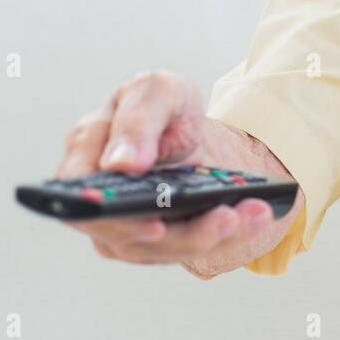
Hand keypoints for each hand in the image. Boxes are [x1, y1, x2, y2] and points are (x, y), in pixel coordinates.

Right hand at [55, 69, 275, 266]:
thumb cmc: (162, 104)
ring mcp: (125, 223)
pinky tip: (253, 217)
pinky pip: (186, 247)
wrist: (185, 124)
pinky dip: (223, 235)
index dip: (117, 220)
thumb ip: (137, 120)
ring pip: (162, 248)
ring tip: (250, 214)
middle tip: (227, 217)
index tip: (156, 223)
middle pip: (129, 236)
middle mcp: (99, 197)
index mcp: (86, 154)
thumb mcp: (157, 91)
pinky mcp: (157, 238)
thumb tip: (121, 163)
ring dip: (210, 237)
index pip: (86, 200)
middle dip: (183, 233)